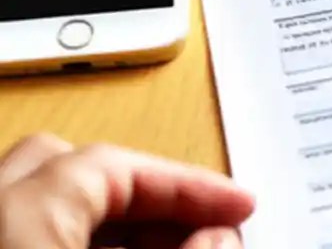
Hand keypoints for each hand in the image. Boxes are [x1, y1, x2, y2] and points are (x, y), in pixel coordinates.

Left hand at [0, 134, 253, 248]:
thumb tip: (220, 239)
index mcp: (18, 212)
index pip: (115, 166)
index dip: (189, 184)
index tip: (236, 206)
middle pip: (75, 171)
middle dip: (150, 195)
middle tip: (207, 228)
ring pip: (48, 203)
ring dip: (118, 220)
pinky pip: (28, 233)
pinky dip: (78, 240)